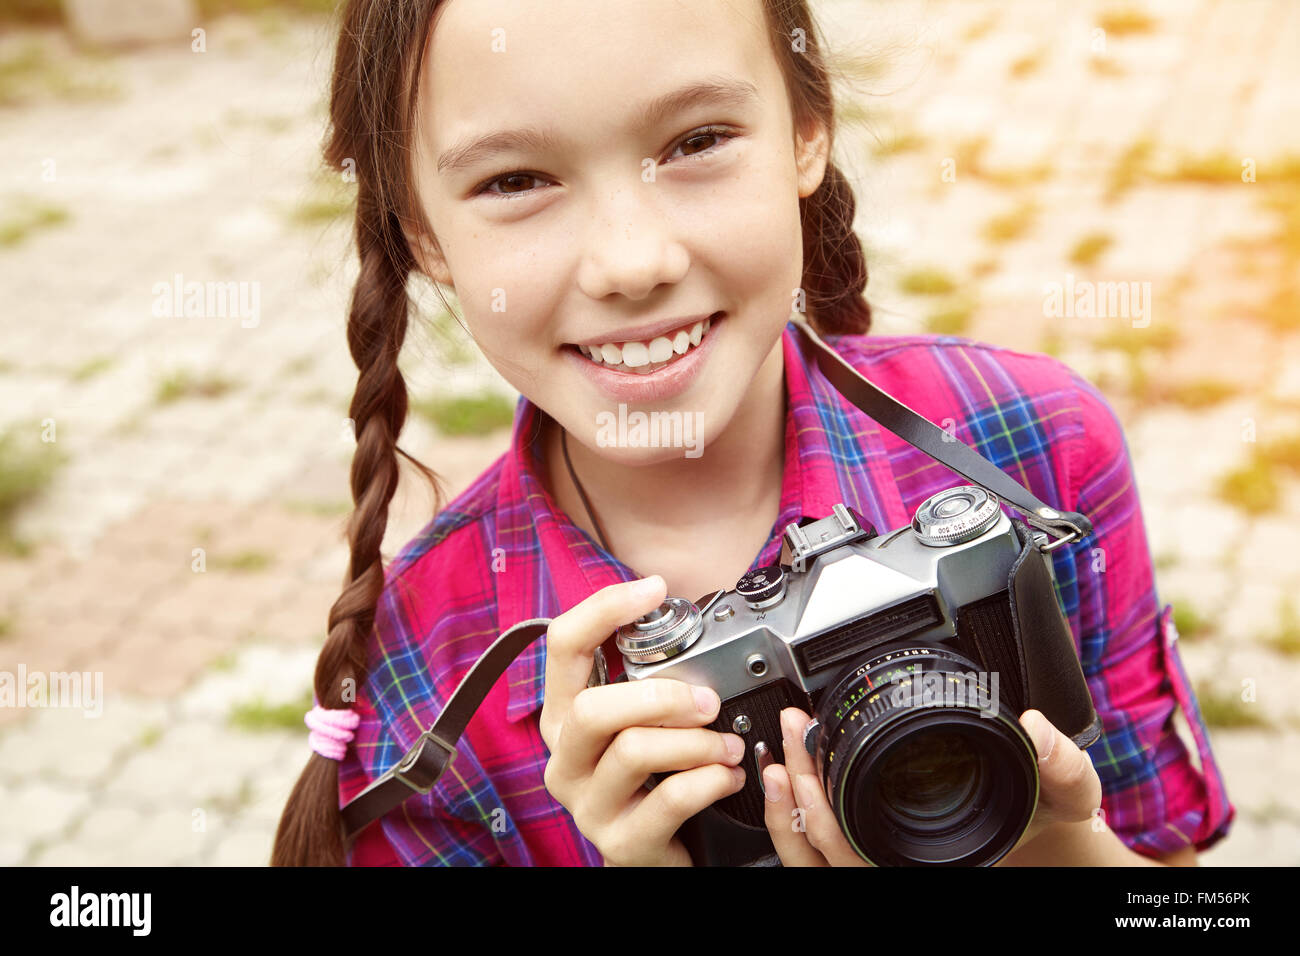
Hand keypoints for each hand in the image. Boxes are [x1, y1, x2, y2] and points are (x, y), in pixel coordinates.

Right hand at [538, 576, 747, 866]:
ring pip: (635, 752)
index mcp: (564, 716)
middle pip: (593, 709)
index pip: (563, 645)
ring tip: (729, 746)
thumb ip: (646, 678)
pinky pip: (669, 800)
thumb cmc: (650, 776)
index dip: (605, 608)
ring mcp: (588, 804)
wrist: (655, 853)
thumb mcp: (637, 722)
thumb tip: (677, 616)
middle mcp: (565, 758)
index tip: (653, 588)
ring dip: (698, 743)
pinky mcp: (622, 841)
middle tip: (707, 702)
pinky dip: (710, 781)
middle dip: (663, 697)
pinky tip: (727, 777)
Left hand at [758, 707, 1101, 865]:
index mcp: (929, 866)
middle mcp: (896, 871)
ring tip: (777, 756)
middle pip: (818, 855)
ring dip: (784, 808)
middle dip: (792, 794)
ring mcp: (879, 864)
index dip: (821, 813)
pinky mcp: (871, 851)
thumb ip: (1062, 765)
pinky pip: (818, 851)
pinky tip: (790, 776)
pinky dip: (795, 815)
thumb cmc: (1046, 820)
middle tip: (790, 735)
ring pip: (809, 859)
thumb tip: (1037, 729)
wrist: (1045, 840)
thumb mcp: (1070, 796)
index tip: (807, 753)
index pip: (856, 855)